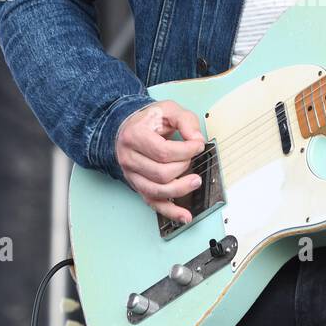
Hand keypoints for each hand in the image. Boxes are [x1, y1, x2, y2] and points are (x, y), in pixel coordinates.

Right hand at [115, 99, 205, 223]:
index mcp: (135, 136)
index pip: (163, 152)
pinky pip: (153, 203)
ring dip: (181, 189)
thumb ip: (185, 120)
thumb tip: (197, 139)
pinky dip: (170, 212)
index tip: (198, 145)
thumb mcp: (168, 110)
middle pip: (161, 173)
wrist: (127, 129)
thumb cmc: (148, 121)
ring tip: (196, 181)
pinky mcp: (138, 186)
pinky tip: (184, 215)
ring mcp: (132, 175)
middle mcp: (129, 158)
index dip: (186, 151)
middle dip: (183, 166)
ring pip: (157, 190)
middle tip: (192, 157)